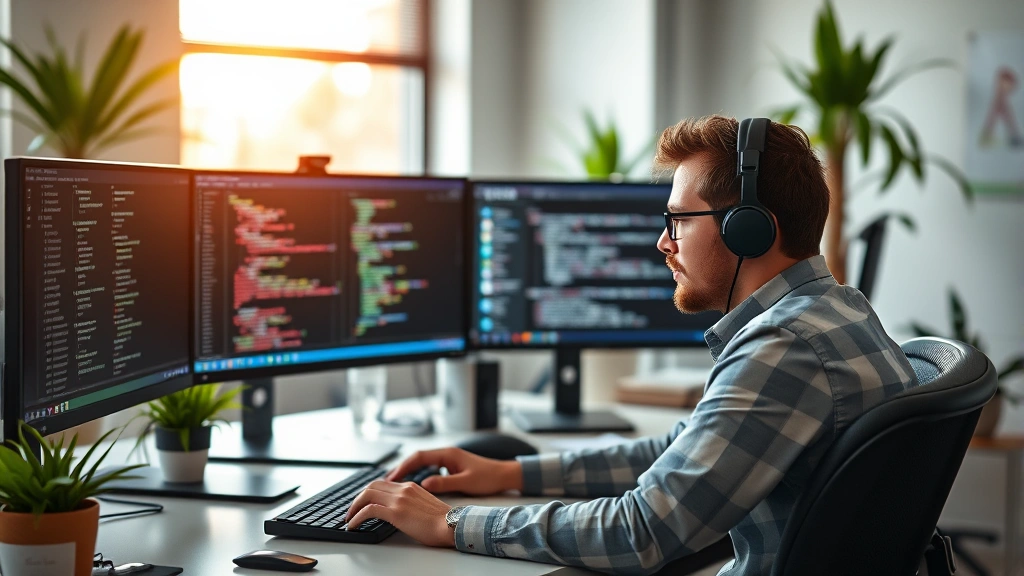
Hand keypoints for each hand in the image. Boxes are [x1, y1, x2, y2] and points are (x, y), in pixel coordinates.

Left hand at [345, 480, 454, 547]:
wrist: (453, 525)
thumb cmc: (443, 521)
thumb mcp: (425, 506)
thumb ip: (411, 503)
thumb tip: (400, 512)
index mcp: (411, 486)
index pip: (383, 483)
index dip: (369, 492)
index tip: (362, 502)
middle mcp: (403, 489)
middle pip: (371, 486)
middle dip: (358, 498)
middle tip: (352, 510)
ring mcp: (399, 499)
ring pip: (367, 495)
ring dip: (354, 507)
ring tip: (349, 519)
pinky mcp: (396, 512)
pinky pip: (368, 510)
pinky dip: (357, 517)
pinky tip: (353, 525)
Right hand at [385, 448, 522, 494]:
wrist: (504, 475)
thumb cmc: (489, 478)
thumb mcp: (466, 483)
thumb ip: (445, 483)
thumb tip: (424, 485)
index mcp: (449, 454)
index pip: (419, 457)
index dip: (403, 466)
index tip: (391, 477)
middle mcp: (446, 453)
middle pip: (417, 458)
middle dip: (401, 468)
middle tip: (385, 481)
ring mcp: (448, 459)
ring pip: (421, 462)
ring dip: (407, 470)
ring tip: (393, 482)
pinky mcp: (450, 466)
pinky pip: (428, 467)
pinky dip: (417, 473)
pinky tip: (411, 483)